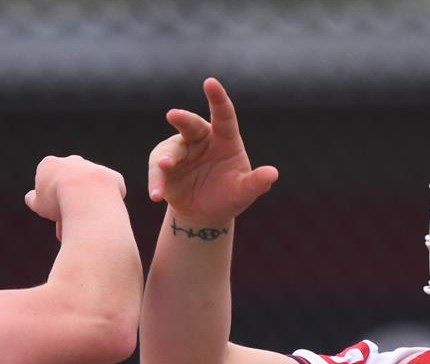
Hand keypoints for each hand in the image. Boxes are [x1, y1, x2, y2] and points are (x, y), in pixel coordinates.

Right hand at [24, 155, 126, 239]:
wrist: (86, 195)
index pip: (48, 182)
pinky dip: (107, 205)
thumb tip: (31, 197)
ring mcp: (93, 167)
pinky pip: (111, 193)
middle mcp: (73, 161)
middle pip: (70, 184)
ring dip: (89, 206)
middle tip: (71, 224)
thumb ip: (34, 199)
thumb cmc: (57, 201)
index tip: (55, 214)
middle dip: (71, 202)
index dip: (51, 201)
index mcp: (50, 164)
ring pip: (91, 190)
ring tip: (87, 225)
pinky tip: (103, 216)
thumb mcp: (38, 204)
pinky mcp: (113, 177)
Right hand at [147, 78, 279, 225]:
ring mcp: (180, 152)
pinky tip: (156, 195)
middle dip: (182, 119)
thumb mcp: (243, 192)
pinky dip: (156, 183)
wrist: (206, 214)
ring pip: (170, 150)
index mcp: (225, 138)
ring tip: (164, 166)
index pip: (223, 115)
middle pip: (191, 125)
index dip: (217, 98)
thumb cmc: (229, 196)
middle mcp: (201, 139)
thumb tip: (273, 173)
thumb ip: (256, 183)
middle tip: (173, 115)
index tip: (210, 82)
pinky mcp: (163, 168)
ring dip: (166, 158)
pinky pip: (158, 172)